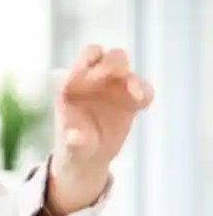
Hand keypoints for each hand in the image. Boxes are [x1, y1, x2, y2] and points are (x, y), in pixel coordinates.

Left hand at [46, 45, 153, 215]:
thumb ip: (74, 141)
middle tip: (117, 76)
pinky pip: (143, 88)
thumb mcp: (72, 148)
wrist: (89, 159)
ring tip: (134, 95)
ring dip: (131, 77)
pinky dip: (145, 92)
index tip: (93, 77)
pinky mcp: (130, 99)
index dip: (88, 62)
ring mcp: (112, 87)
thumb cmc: (73, 149)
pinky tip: (142, 105)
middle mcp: (91, 80)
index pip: (81, 61)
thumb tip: (75, 137)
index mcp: (70, 85)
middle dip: (112, 63)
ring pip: (125, 68)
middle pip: (105, 56)